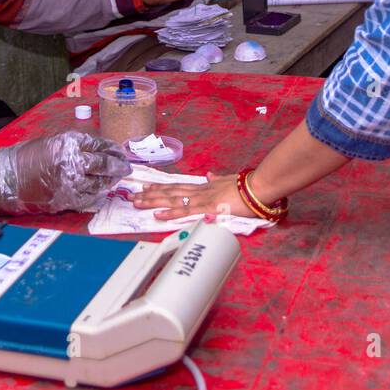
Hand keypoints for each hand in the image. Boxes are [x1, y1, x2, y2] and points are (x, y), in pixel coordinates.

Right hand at [0, 131, 130, 213]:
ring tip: (115, 179)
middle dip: (118, 167)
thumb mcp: (55, 141)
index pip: (100, 145)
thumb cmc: (30, 156)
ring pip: (99, 183)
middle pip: (104, 165)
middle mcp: (73, 161)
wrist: (9, 177)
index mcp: (70, 143)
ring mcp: (71, 181)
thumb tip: (100, 151)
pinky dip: (96, 194)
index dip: (113, 149)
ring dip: (109, 182)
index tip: (120, 152)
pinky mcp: (67, 198)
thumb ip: (78, 145)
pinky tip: (100, 191)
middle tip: (127, 168)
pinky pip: (89, 197)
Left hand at [130, 171, 255, 220]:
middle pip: (169, 192)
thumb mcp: (228, 180)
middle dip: (149, 194)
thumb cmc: (246, 186)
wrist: (258, 187)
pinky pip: (185, 211)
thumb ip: (217, 179)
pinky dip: (170, 213)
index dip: (161, 188)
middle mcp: (199, 191)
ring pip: (172, 200)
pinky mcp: (207, 207)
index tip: (147, 187)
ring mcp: (201, 198)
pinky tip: (157, 214)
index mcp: (203, 187)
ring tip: (137, 203)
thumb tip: (209, 175)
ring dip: (153, 201)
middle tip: (132, 196)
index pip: (177, 187)